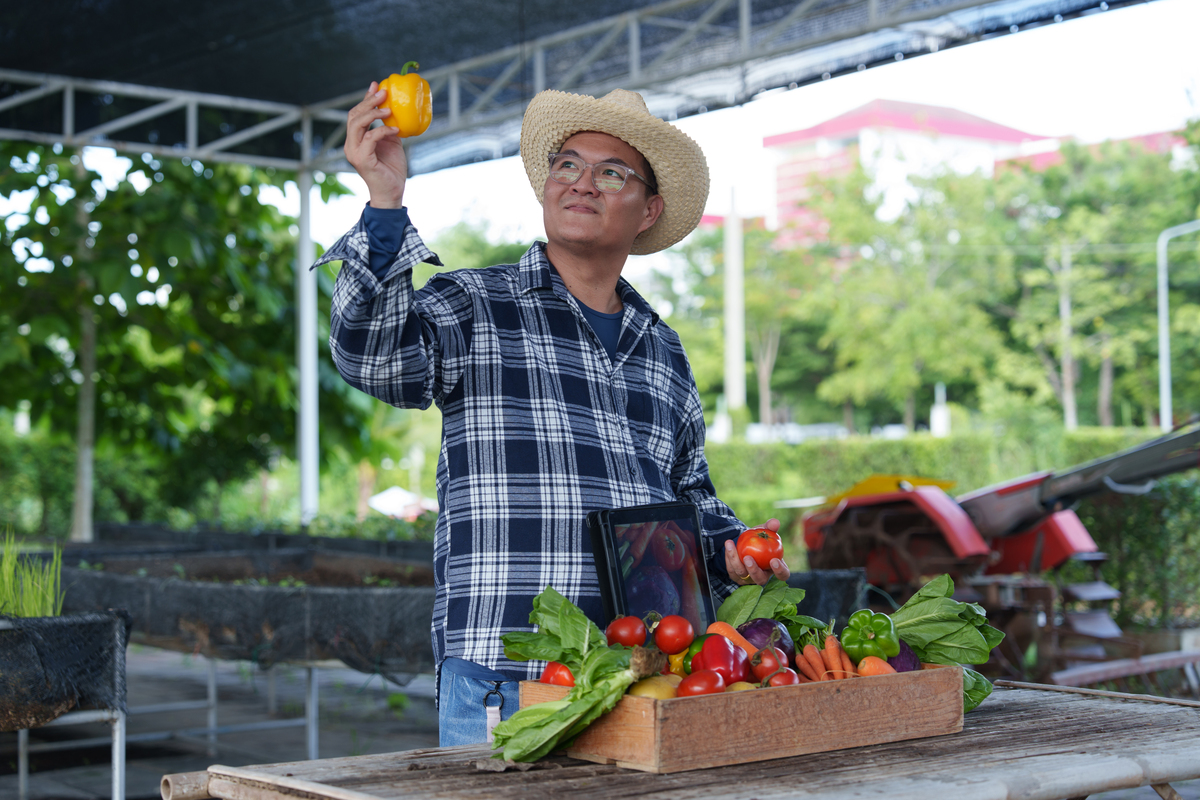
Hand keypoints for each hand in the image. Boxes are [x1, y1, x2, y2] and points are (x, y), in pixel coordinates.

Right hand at [344, 82, 407, 208]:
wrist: (393, 192)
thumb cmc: (391, 168)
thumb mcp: (391, 142)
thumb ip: (387, 127)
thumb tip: (392, 108)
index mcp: (355, 140)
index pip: (355, 114)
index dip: (365, 99)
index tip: (376, 85)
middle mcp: (351, 145)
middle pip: (354, 116)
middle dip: (368, 101)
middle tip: (384, 92)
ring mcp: (354, 153)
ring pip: (357, 124)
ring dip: (373, 113)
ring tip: (389, 109)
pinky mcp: (363, 160)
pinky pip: (370, 138)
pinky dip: (382, 130)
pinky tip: (395, 129)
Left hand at [724, 519, 789, 585]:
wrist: (744, 543)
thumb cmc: (759, 539)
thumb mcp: (764, 531)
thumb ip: (770, 527)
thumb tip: (775, 522)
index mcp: (775, 567)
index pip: (783, 574)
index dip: (780, 570)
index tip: (774, 561)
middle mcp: (762, 576)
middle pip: (760, 580)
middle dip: (754, 570)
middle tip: (748, 558)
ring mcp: (749, 578)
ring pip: (742, 574)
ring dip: (735, 560)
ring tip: (730, 545)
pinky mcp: (736, 577)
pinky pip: (731, 569)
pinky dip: (729, 557)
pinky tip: (728, 545)